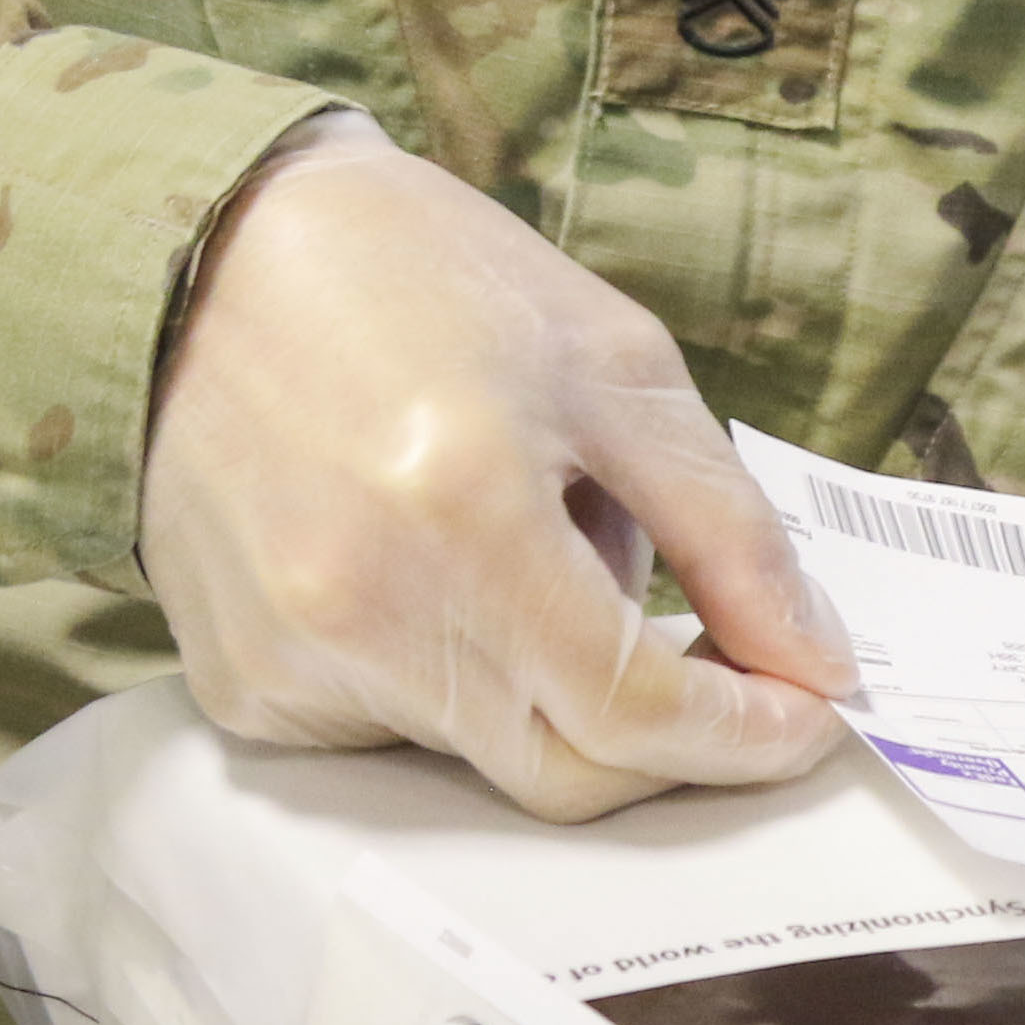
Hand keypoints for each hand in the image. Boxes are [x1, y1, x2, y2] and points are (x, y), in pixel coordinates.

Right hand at [139, 115, 860, 820]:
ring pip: (488, 760)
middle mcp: (361, 609)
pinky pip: (396, 738)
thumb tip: (815, 660)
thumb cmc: (418, 279)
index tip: (811, 715)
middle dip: (669, 734)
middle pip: (569, 774)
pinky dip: (458, 682)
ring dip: (555, 687)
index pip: (638, 708)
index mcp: (464, 510)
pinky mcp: (241, 687)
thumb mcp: (614, 363)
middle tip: (716, 651)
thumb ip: (730, 529)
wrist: (208, 250)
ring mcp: (288, 662)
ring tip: (530, 539)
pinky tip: (438, 566)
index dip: (745, 731)